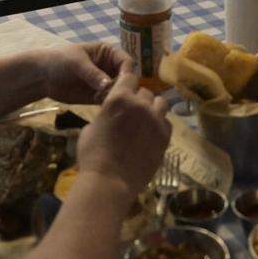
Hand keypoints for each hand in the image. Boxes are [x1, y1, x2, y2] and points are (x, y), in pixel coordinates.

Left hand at [38, 43, 130, 104]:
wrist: (41, 76)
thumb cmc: (59, 61)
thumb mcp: (76, 63)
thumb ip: (92, 73)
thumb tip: (108, 85)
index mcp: (109, 53)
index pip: (126, 61)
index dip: (128, 72)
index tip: (125, 84)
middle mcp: (110, 68)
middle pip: (126, 78)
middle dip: (123, 88)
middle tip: (115, 98)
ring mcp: (105, 83)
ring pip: (119, 92)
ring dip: (117, 99)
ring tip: (107, 104)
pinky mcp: (98, 97)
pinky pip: (109, 102)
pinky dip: (109, 106)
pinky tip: (103, 109)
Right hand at [75, 65, 170, 196]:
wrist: (110, 181)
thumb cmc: (93, 155)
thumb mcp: (91, 128)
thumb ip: (105, 115)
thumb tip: (111, 116)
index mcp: (119, 98)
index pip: (129, 77)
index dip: (126, 81)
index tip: (125, 87)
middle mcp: (141, 104)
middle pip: (145, 92)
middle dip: (138, 99)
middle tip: (131, 112)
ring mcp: (156, 120)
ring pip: (161, 103)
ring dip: (153, 108)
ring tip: (146, 120)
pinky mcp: (166, 136)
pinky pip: (166, 122)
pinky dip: (159, 124)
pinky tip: (151, 134)